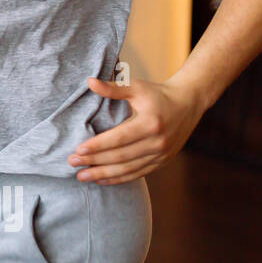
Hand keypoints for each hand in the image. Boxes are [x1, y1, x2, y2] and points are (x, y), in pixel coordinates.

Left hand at [68, 77, 206, 183]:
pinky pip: (138, 173)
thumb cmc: (157, 94)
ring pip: (128, 169)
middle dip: (95, 161)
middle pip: (121, 156)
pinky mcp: (162, 161)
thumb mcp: (137, 87)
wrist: (188, 104)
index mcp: (150, 123)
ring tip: (82, 176)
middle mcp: (158, 141)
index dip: (98, 145)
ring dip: (104, 175)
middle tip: (72, 163)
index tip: (78, 150)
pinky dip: (119, 178)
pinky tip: (102, 180)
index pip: (119, 138)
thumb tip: (89, 82)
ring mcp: (161, 154)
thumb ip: (113, 88)